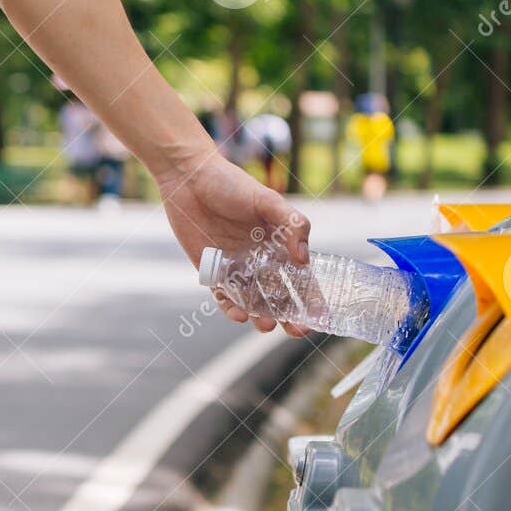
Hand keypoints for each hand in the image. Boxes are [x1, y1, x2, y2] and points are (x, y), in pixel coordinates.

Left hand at [158, 150, 312, 336]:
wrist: (189, 180)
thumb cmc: (231, 184)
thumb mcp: (267, 200)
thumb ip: (291, 224)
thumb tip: (303, 258)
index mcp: (281, 244)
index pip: (302, 277)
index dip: (312, 298)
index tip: (321, 318)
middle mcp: (262, 260)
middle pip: (280, 295)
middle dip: (290, 316)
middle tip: (296, 331)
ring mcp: (238, 268)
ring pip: (254, 300)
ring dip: (261, 315)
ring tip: (266, 325)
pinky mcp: (213, 271)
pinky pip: (225, 296)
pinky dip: (232, 307)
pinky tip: (240, 314)